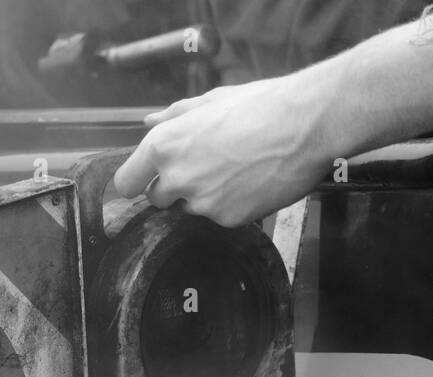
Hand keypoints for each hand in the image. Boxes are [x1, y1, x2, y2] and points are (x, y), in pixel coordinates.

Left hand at [113, 76, 336, 226]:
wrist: (306, 125)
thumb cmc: (259, 105)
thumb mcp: (211, 101)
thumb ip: (174, 116)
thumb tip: (148, 122)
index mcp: (164, 145)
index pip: (126, 182)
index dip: (136, 180)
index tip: (147, 178)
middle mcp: (176, 178)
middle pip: (156, 199)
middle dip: (172, 187)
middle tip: (204, 166)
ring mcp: (202, 203)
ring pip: (190, 207)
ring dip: (204, 195)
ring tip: (237, 168)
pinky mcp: (227, 219)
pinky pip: (219, 216)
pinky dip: (231, 204)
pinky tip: (253, 181)